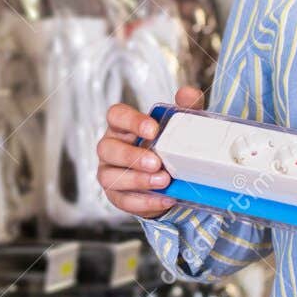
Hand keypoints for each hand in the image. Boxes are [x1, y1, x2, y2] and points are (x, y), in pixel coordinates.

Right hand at [96, 87, 204, 217]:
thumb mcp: (178, 127)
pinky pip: (124, 200)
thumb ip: (184, 109)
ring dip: (137, 180)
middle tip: (156, 162)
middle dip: (131, 156)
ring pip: (110, 176)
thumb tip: (189, 94)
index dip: (131, 121)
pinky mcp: (116, 196)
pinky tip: (165, 198)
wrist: (168, 181)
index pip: (116, 115)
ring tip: (163, 181)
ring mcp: (109, 173)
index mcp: (122, 127)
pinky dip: (145, 202)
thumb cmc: (166, 147)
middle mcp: (110, 148)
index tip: (153, 129)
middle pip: (107, 148)